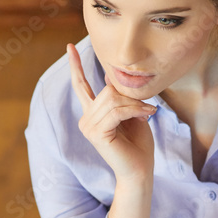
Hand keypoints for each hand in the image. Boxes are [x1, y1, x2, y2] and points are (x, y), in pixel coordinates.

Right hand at [67, 43, 156, 182]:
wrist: (140, 170)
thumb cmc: (138, 145)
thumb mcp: (131, 113)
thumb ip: (121, 97)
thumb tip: (111, 77)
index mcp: (92, 114)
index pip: (80, 85)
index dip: (75, 66)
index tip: (69, 47)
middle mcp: (86, 119)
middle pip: (107, 91)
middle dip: (131, 96)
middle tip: (148, 107)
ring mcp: (88, 127)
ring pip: (113, 99)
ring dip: (136, 104)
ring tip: (148, 112)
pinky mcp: (97, 134)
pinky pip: (117, 111)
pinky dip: (134, 110)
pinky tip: (146, 115)